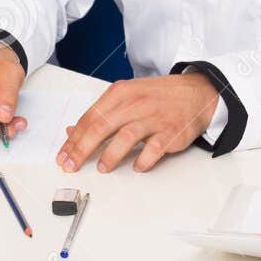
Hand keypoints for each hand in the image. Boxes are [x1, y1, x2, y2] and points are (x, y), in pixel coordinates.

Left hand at [57, 73, 218, 172]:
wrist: (197, 92)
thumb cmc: (158, 96)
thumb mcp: (127, 96)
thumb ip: (100, 114)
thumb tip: (72, 131)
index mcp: (121, 93)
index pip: (90, 117)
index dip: (73, 139)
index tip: (63, 156)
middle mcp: (135, 103)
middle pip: (102, 127)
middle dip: (82, 149)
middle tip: (71, 166)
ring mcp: (154, 117)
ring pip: (126, 137)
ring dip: (110, 155)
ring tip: (102, 168)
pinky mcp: (171, 132)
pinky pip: (153, 149)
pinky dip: (143, 161)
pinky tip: (136, 167)